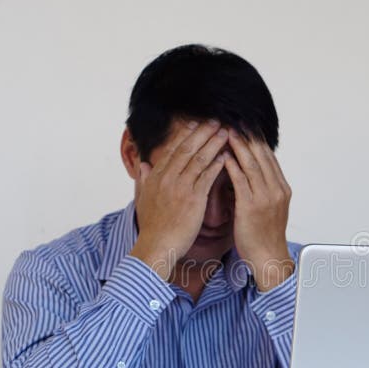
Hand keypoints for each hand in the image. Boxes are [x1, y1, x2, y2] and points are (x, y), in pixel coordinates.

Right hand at [130, 119, 228, 277]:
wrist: (156, 246)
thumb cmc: (152, 227)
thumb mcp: (142, 200)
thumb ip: (143, 180)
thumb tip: (143, 165)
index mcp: (156, 177)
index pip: (173, 150)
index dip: (186, 136)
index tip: (197, 124)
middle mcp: (167, 178)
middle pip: (187, 149)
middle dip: (203, 132)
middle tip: (216, 121)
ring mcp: (180, 187)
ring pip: (199, 159)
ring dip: (213, 143)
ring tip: (226, 132)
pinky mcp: (193, 199)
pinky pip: (207, 177)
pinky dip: (217, 164)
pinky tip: (227, 156)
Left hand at [222, 127, 293, 291]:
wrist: (268, 257)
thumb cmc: (264, 236)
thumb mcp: (268, 207)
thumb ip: (262, 188)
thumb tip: (250, 172)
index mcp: (281, 188)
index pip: (269, 156)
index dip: (256, 139)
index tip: (245, 125)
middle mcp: (276, 189)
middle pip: (262, 155)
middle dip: (248, 136)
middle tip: (234, 120)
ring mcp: (266, 197)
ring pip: (252, 163)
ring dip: (239, 145)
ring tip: (227, 131)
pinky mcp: (252, 206)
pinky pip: (241, 180)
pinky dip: (233, 165)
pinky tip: (223, 155)